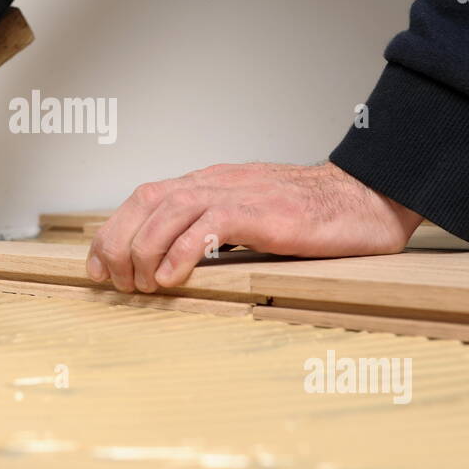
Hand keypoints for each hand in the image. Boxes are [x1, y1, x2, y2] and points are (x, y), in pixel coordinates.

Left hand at [86, 161, 422, 292]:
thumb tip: (173, 262)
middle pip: (144, 201)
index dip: (112, 231)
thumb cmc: (313, 215)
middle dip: (117, 243)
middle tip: (117, 283)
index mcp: (210, 183)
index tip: (99, 269)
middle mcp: (217, 183)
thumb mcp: (251, 219)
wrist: (368, 196)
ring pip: (168, 210)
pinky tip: (172, 278)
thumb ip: (214, 230)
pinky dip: (181, 252)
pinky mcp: (263, 211)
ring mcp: (239, 194)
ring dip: (144, 251)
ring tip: (143, 286)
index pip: (143, 197)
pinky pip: (209, 226)